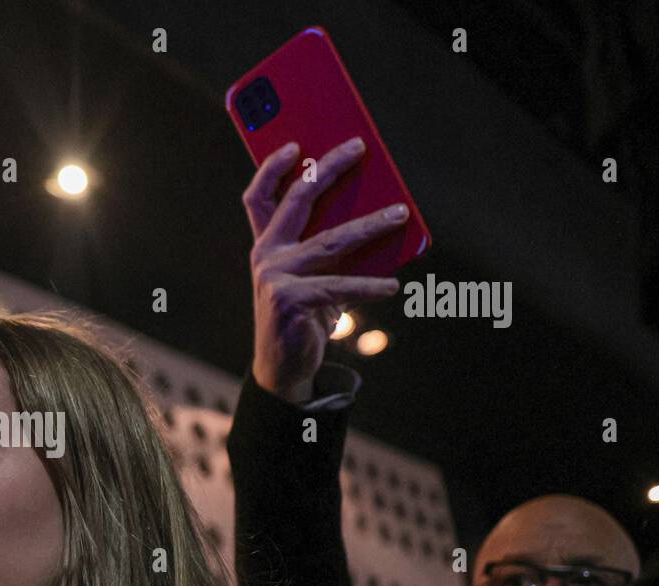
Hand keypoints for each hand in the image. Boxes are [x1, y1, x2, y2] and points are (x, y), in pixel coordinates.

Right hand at [243, 137, 405, 403]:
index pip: (259, 197)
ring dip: (369, 225)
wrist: (284, 367)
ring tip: (399, 214)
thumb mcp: (314, 276)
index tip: (297, 144)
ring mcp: (275, 278)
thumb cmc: (305, 315)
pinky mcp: (289, 301)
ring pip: (329, 241)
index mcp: (266, 246)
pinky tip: (393, 284)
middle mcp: (266, 256)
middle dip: (327, 168)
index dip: (272, 167)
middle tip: (359, 147)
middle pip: (296, 200)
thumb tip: (383, 217)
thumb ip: (332, 249)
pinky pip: (339, 287)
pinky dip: (369, 286)